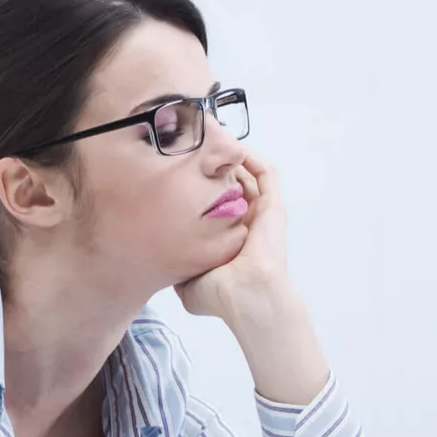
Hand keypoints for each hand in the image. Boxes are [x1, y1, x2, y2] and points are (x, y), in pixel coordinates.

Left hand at [175, 153, 329, 404]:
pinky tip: (232, 148)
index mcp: (229, 239)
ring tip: (213, 140)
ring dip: (232, 159)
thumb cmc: (220, 294)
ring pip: (249, 177)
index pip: (216, 205)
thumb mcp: (188, 285)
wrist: (246, 296)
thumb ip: (178, 271)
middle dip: (215, 168)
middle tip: (193, 150)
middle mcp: (247, 223)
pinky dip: (252, 159)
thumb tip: (163, 266)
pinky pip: (267, 174)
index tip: (178, 175)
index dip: (200, 188)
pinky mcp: (274, 207)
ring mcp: (262, 214)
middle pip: (232, 186)